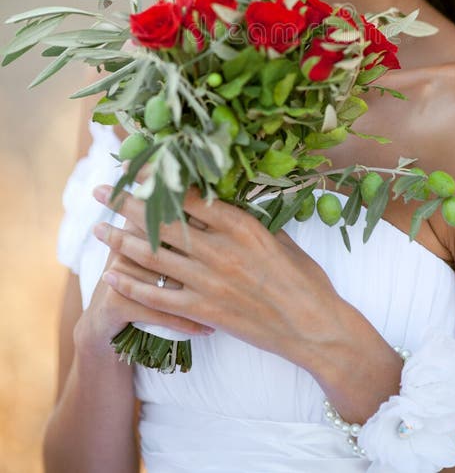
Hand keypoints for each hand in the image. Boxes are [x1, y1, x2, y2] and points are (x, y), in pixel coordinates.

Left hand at [92, 184, 347, 369]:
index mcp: (242, 225)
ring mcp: (209, 281)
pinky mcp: (203, 310)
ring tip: (97, 229)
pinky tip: (110, 275)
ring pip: (154, 255)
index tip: (137, 170)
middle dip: (127, 203)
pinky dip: (131, 285)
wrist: (314, 328)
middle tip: (101, 190)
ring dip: (120, 241)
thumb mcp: (279, 237)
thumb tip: (224, 204)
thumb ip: (248, 221)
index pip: (190, 196)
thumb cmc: (304, 280)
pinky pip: (158, 297)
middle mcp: (220, 249)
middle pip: (163, 221)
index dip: (159, 181)